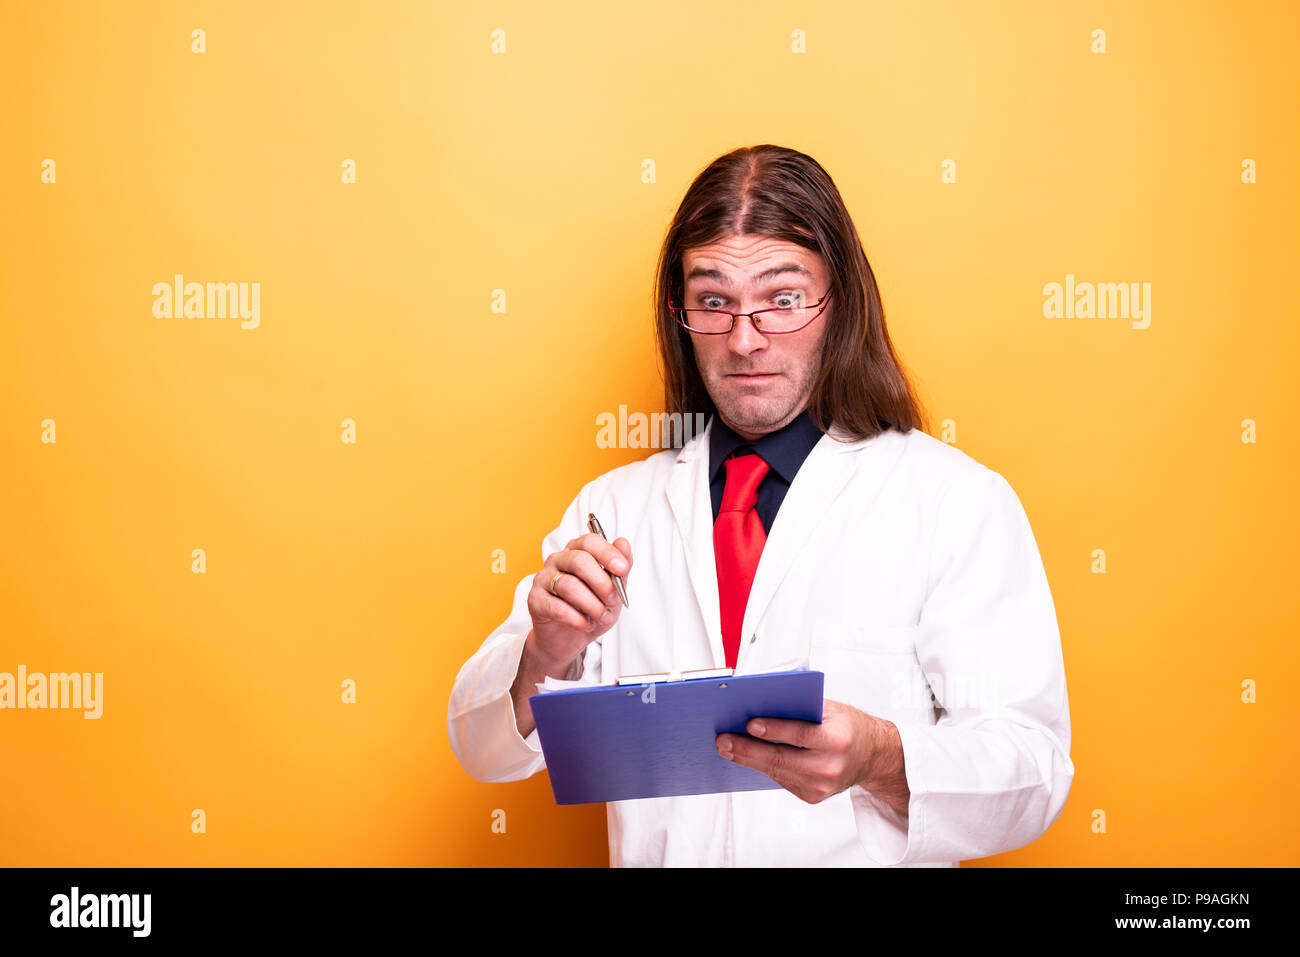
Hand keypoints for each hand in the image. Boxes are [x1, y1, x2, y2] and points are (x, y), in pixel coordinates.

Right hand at [525, 533, 631, 672]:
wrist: (570, 638)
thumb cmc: (591, 609)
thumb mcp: (613, 591)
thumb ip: (619, 570)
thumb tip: (623, 544)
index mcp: (577, 551)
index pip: (590, 542)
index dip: (607, 554)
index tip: (622, 569)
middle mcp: (558, 560)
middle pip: (579, 561)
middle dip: (602, 583)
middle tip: (614, 600)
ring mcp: (543, 579)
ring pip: (569, 586)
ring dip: (592, 605)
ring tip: (602, 618)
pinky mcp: (535, 600)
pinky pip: (556, 607)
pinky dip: (576, 618)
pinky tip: (586, 624)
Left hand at [715, 698, 909, 813]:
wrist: (871, 755)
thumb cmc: (847, 725)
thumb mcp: (830, 709)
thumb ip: (800, 706)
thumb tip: (761, 703)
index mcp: (837, 740)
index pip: (800, 735)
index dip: (774, 730)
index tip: (749, 724)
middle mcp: (830, 767)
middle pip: (781, 759)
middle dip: (748, 750)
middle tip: (724, 741)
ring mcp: (821, 786)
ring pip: (776, 772)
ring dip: (748, 760)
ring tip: (727, 748)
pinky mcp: (812, 796)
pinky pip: (781, 780)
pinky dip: (763, 767)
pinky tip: (746, 757)